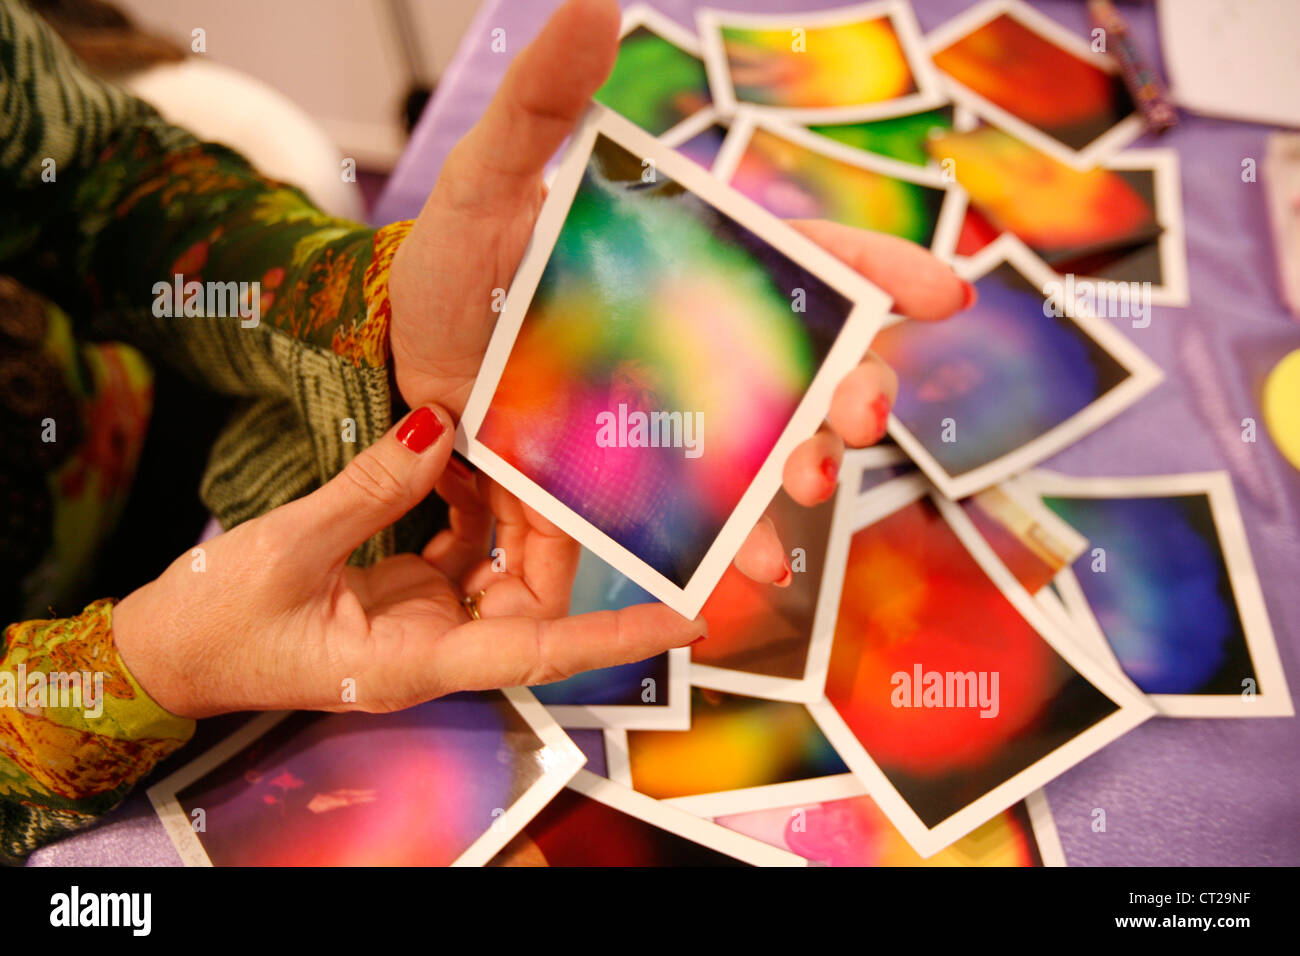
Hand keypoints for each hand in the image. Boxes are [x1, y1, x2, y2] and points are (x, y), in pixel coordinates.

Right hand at [112, 405, 705, 718]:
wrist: (166, 654)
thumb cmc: (216, 622)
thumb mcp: (289, 549)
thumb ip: (370, 491)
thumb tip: (439, 432)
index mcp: (414, 661)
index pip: (540, 653)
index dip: (616, 638)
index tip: (686, 622)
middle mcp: (436, 646)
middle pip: (533, 599)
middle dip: (553, 533)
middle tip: (560, 457)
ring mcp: (425, 619)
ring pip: (504, 570)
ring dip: (511, 512)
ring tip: (508, 444)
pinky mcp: (407, 592)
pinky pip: (464, 549)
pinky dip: (471, 506)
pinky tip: (462, 460)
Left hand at [387, 0, 972, 586]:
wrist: (389, 360)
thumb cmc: (449, 262)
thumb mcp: (489, 177)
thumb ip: (543, 102)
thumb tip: (593, 1)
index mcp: (688, 270)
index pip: (805, 267)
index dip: (880, 278)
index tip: (944, 295)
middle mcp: (695, 352)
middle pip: (805, 374)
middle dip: (852, 396)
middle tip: (864, 413)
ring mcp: (665, 426)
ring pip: (759, 459)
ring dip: (795, 483)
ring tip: (800, 502)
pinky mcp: (622, 488)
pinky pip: (683, 523)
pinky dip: (709, 551)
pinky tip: (726, 575)